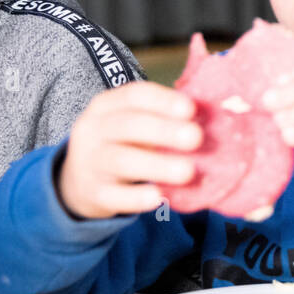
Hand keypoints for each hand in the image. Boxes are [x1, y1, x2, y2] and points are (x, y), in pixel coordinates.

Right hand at [58, 82, 200, 219]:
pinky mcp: (94, 193)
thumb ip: (167, 116)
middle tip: (196, 137)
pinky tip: (160, 197)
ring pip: (122, 161)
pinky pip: (115, 196)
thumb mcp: (135, 122)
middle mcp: (94, 130)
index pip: (133, 96)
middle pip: (128, 126)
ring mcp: (91, 163)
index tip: (191, 109)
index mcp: (108, 105)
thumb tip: (214, 114)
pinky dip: (137, 198)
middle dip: (163, 130)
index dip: (162, 100)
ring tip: (188, 171)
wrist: (79, 179)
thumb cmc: (124, 142)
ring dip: (157, 165)